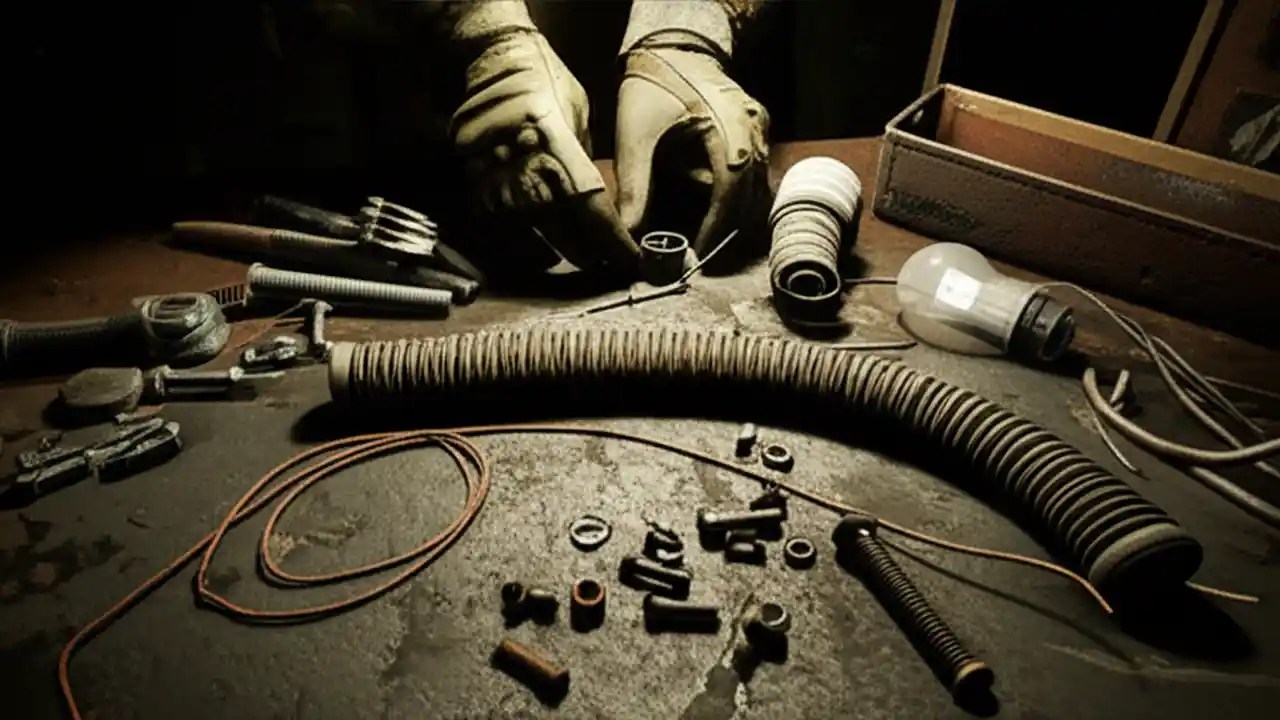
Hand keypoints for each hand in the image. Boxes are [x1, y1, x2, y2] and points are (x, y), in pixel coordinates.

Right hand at [451, 30, 638, 274]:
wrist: (487, 62)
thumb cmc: (543, 81)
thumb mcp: (580, 117)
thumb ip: (586, 163)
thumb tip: (601, 197)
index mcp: (560, 161)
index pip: (596, 219)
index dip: (616, 246)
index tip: (632, 261)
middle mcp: (528, 185)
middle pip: (571, 242)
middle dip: (592, 252)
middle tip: (605, 255)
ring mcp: (498, 195)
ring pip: (538, 248)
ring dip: (560, 251)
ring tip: (578, 251)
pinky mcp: (476, 197)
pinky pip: (507, 237)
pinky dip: (528, 244)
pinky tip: (541, 243)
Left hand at [615, 44, 769, 254]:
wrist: (673, 49)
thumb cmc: (652, 85)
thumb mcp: (636, 136)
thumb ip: (634, 187)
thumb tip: (629, 236)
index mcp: (728, 124)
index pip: (731, 187)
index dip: (715, 226)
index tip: (697, 254)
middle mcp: (754, 128)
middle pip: (753, 195)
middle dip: (727, 229)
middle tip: (699, 254)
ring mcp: (761, 129)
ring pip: (760, 190)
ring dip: (735, 217)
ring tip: (705, 238)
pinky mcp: (759, 133)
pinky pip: (758, 176)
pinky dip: (740, 199)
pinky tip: (714, 212)